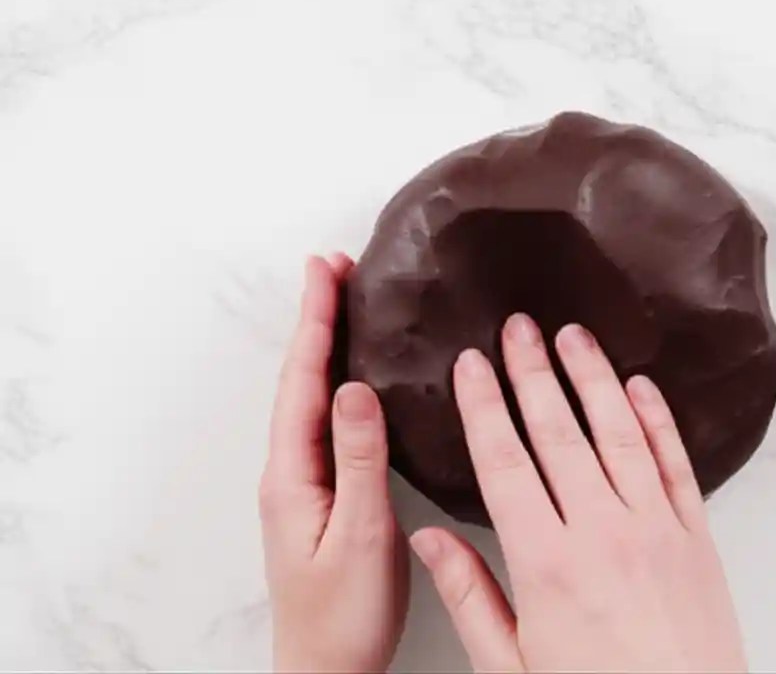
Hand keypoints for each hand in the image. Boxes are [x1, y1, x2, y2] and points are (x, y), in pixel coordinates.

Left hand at [259, 254, 408, 672]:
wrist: (325, 668)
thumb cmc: (343, 615)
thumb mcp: (360, 536)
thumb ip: (359, 461)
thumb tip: (354, 388)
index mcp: (293, 475)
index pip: (303, 382)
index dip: (316, 322)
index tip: (326, 269)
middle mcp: (290, 471)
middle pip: (300, 379)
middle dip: (317, 319)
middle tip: (335, 266)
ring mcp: (303, 482)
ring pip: (311, 397)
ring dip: (325, 346)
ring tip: (344, 303)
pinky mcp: (322, 494)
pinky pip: (326, 421)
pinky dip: (336, 382)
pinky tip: (355, 375)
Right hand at [409, 314, 747, 672]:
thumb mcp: (511, 665)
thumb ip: (470, 595)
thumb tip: (429, 538)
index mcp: (546, 562)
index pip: (505, 461)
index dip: (484, 405)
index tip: (470, 364)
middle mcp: (602, 532)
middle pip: (558, 432)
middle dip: (532, 372)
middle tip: (516, 328)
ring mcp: (656, 528)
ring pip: (618, 432)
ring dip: (592, 377)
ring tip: (573, 335)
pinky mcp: (697, 536)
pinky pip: (675, 462)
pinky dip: (657, 419)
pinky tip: (640, 386)